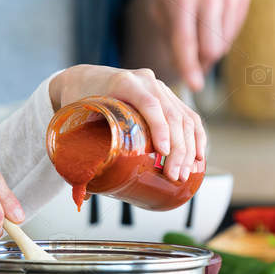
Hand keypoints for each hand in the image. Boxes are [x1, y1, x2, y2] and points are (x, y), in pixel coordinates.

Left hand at [47, 65, 206, 183]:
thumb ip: (77, 152)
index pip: (149, 104)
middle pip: (171, 114)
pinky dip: (197, 137)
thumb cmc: (79, 99)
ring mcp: (160, 88)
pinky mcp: (168, 96)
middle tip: (174, 175)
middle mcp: (146, 81)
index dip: (160, 128)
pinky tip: (199, 157)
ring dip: (189, 147)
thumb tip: (82, 195)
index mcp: (124, 82)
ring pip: (184, 116)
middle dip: (178, 148)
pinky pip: (189, 115)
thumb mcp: (75, 119)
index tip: (163, 152)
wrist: (85, 78)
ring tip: (184, 173)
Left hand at [124, 0, 249, 91]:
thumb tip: (192, 73)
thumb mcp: (158, 9)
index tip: (194, 86)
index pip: (186, 42)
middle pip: (210, 49)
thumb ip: (172, 40)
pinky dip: (222, 34)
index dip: (190, 67)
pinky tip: (210, 19)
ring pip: (223, 43)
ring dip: (210, 48)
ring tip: (197, 33)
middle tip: (189, 57)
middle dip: (199, 61)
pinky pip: (233, 31)